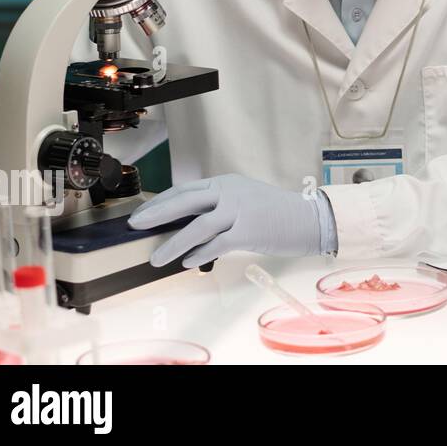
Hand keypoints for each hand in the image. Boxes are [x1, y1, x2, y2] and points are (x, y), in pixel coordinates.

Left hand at [129, 174, 334, 267]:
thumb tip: (187, 223)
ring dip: (173, 244)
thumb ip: (219, 206)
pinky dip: (199, 254)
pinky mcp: (249, 231)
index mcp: (228, 182)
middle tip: (135, 226)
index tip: (142, 214)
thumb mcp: (246, 199)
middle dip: (157, 214)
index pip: (186, 189)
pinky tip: (188, 263)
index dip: (160, 201)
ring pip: (197, 226)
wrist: (310, 219)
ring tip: (156, 259)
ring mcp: (240, 210)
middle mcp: (231, 192)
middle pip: (186, 201)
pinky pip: (216, 245)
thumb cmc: (277, 213)